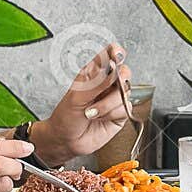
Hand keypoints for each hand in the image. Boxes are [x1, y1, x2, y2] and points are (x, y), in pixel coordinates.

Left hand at [34, 42, 132, 161]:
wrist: (66, 140)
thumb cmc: (66, 116)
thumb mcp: (77, 96)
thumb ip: (97, 83)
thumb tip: (114, 71)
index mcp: (94, 73)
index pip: (109, 55)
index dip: (116, 51)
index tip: (117, 54)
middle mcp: (106, 84)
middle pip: (125, 72)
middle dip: (119, 79)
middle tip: (110, 85)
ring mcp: (114, 98)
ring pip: (125, 92)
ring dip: (107, 104)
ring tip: (91, 112)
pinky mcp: (120, 113)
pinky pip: (125, 108)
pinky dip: (111, 114)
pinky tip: (100, 118)